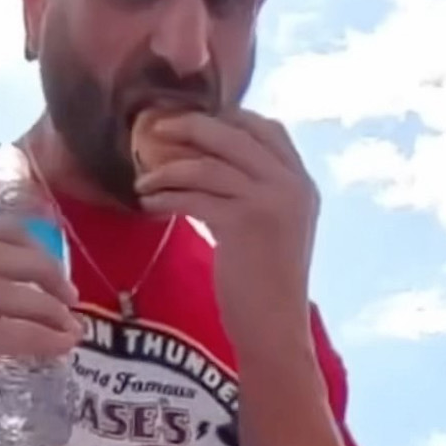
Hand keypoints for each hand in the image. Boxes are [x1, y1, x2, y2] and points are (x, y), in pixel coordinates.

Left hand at [136, 111, 319, 364]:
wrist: (275, 329)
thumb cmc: (267, 286)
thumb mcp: (276, 229)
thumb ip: (258, 193)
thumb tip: (214, 165)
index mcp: (302, 183)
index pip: (268, 128)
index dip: (228, 117)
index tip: (194, 122)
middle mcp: (291, 185)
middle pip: (235, 134)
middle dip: (190, 127)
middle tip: (156, 130)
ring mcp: (269, 202)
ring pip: (208, 165)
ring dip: (168, 168)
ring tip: (143, 180)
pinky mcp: (242, 223)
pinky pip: (193, 195)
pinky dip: (165, 195)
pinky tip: (149, 202)